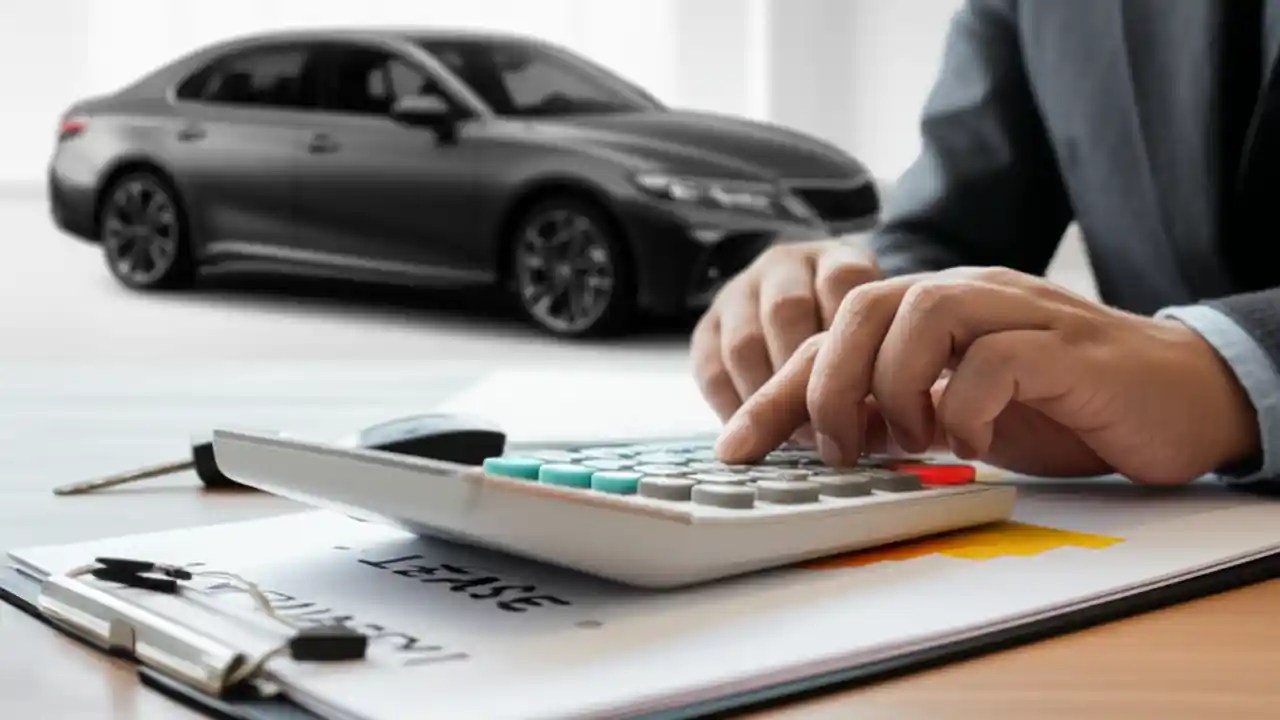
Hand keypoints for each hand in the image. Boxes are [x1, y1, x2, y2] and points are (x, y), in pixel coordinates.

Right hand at [692, 239, 881, 421]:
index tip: (867, 388)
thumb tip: (878, 416)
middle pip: (786, 311)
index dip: (852, 337)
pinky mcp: (706, 326)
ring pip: (745, 344)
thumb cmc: (853, 332)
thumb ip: (880, 355)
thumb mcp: (878, 326)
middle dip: (806, 375)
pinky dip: (735, 408)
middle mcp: (782, 266)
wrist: (796, 310)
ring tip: (797, 435)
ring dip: (771, 397)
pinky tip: (762, 431)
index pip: (843, 281)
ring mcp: (739, 293)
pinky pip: (712, 370)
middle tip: (829, 423)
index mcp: (834, 258)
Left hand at [714, 267, 1260, 483]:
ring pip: (923, 313)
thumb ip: (897, 409)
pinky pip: (998, 358)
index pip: (833, 335)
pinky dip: (967, 407)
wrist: (1174, 394)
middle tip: (838, 451)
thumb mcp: (958, 408)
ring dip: (896, 389)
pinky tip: (972, 444)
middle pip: (863, 308)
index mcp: (932, 309)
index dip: (777, 393)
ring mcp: (1019, 312)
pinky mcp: (1067, 348)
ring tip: (910, 442)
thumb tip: (819, 441)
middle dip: (828, 386)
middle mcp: (968, 295)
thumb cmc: (1059, 405)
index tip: (738, 449)